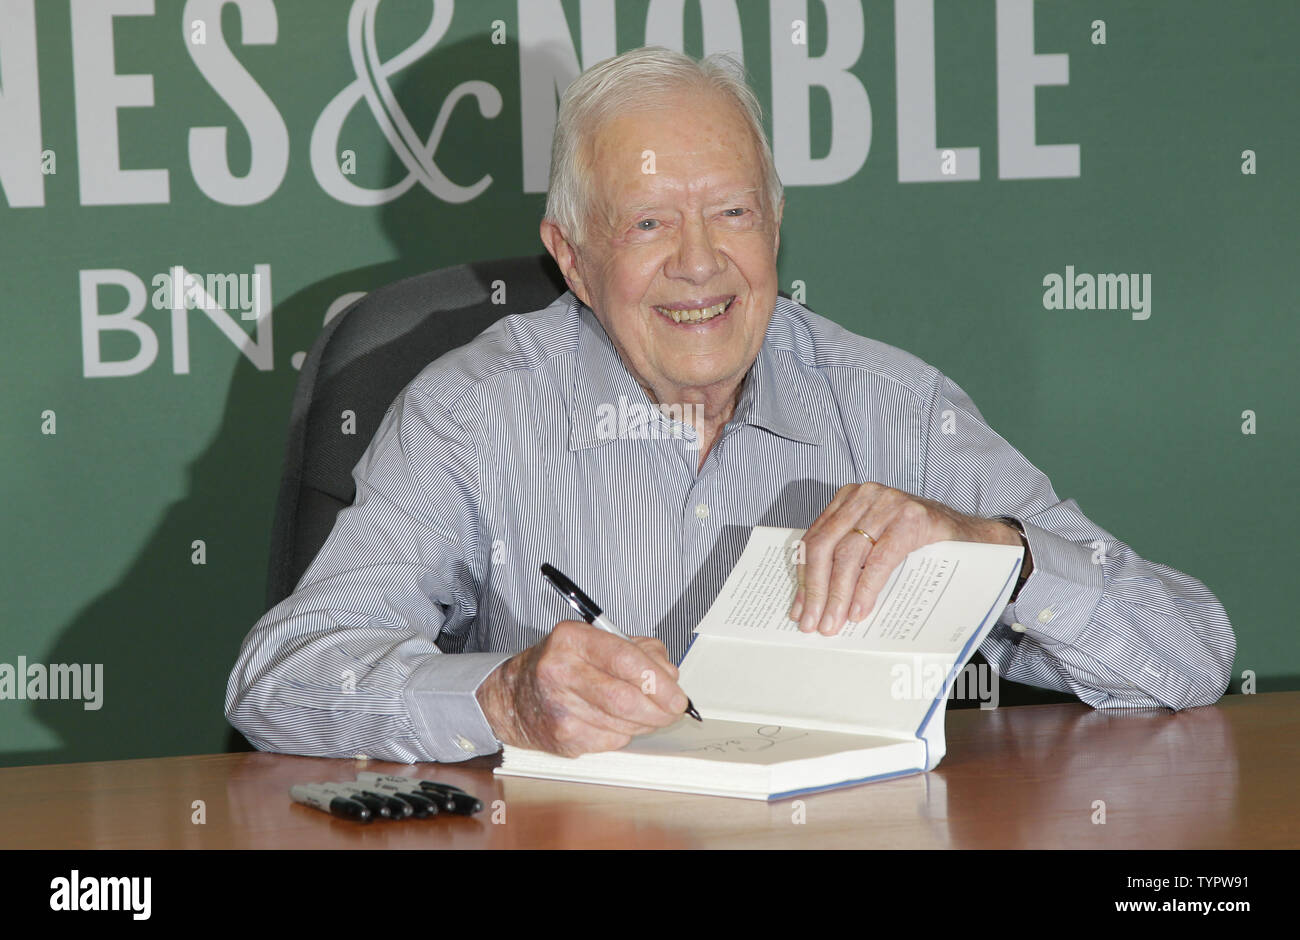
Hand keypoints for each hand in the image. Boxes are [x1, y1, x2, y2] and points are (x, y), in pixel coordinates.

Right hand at [475, 621, 688, 756]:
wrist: (515, 696)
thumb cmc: (562, 665)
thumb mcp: (597, 641)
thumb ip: (639, 651)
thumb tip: (669, 677)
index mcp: (572, 639)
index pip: (625, 659)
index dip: (658, 680)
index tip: (677, 694)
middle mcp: (560, 671)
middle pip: (625, 698)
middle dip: (659, 709)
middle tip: (673, 710)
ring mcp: (559, 708)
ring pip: (623, 724)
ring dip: (645, 722)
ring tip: (646, 713)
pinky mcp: (562, 737)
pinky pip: (612, 741)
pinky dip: (625, 733)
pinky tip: (616, 721)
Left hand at [788, 483, 1023, 635]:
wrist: (976, 538)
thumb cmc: (921, 544)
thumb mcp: (877, 543)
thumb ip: (848, 557)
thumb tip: (815, 600)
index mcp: (849, 499)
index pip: (815, 540)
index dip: (804, 578)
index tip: (798, 609)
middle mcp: (865, 495)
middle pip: (826, 547)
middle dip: (816, 590)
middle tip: (812, 623)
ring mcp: (889, 503)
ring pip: (850, 554)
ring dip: (838, 595)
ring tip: (833, 623)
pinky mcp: (912, 518)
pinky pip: (880, 558)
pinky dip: (867, 588)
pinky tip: (860, 610)